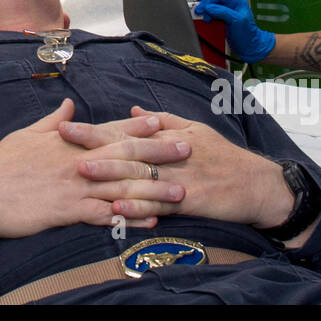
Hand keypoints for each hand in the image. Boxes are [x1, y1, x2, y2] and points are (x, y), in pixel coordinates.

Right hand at [0, 99, 185, 265]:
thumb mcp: (25, 135)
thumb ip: (52, 122)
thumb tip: (70, 106)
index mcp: (67, 142)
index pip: (109, 130)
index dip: (138, 127)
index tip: (163, 121)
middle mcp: (75, 161)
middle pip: (125, 155)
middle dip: (159, 153)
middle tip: (188, 150)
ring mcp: (73, 187)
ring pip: (122, 187)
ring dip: (154, 189)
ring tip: (181, 192)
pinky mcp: (66, 212)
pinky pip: (105, 216)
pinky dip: (130, 218)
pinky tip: (150, 220)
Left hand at [68, 106, 294, 231]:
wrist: (256, 184)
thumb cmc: (223, 155)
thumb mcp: (194, 129)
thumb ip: (160, 121)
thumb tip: (128, 113)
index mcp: (167, 136)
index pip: (123, 133)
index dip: (94, 130)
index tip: (67, 126)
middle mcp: (169, 154)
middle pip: (126, 151)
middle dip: (94, 147)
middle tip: (64, 145)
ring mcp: (178, 178)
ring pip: (138, 176)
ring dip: (110, 175)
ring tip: (83, 174)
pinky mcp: (188, 200)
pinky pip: (157, 204)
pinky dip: (137, 206)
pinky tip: (117, 207)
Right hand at [196, 0, 274, 62]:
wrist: (249, 48)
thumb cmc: (248, 35)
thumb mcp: (237, 21)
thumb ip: (223, 12)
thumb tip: (209, 7)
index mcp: (237, 1)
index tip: (204, 9)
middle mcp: (231, 4)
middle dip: (206, 2)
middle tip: (201, 11)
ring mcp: (225, 10)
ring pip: (211, 2)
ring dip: (205, 7)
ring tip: (202, 15)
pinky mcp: (221, 18)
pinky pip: (211, 12)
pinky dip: (206, 14)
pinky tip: (204, 18)